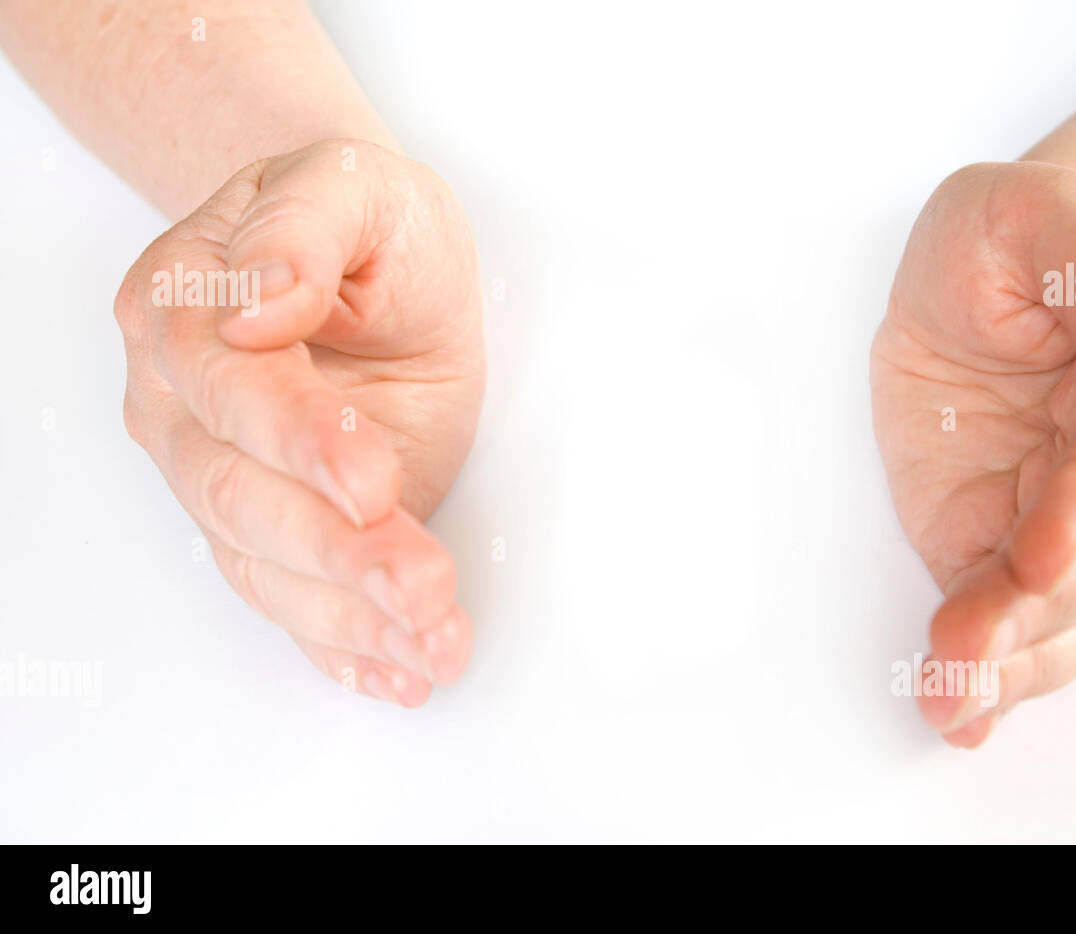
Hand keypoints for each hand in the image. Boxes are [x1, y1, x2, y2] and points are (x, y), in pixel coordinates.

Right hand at [115, 139, 484, 705]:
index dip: (299, 439)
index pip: (230, 388)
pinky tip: (399, 672)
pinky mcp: (279, 528)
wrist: (373, 264)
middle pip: (242, 498)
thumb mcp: (349, 182)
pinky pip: (293, 601)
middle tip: (419, 585)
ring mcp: (224, 475)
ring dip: (352, 617)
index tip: (371, 476)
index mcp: (186, 307)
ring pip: (267, 566)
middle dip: (335, 552)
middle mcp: (186, 405)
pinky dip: (345, 646)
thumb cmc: (362, 224)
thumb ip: (301, 228)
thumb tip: (260, 303)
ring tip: (432, 643)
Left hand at [871, 162, 1075, 746]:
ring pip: (1069, 609)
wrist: (998, 275)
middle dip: (1036, 610)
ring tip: (953, 695)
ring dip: (1011, 660)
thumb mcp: (1038, 212)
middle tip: (969, 643)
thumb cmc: (1022, 237)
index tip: (1042, 550)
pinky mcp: (1017, 546)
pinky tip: (965, 711)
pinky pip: (1026, 620)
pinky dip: (997, 672)